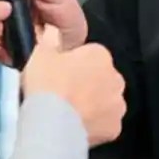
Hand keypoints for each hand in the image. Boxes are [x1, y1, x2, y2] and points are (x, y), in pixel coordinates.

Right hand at [21, 26, 125, 146]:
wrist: (51, 125)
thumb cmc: (47, 85)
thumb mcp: (41, 54)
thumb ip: (50, 39)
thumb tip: (53, 29)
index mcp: (100, 55)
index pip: (90, 55)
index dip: (74, 65)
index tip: (60, 74)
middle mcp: (115, 78)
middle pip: (102, 78)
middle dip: (88, 84)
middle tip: (64, 94)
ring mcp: (117, 105)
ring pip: (106, 102)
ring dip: (93, 105)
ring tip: (69, 113)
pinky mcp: (114, 129)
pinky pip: (104, 124)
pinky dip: (94, 125)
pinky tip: (76, 127)